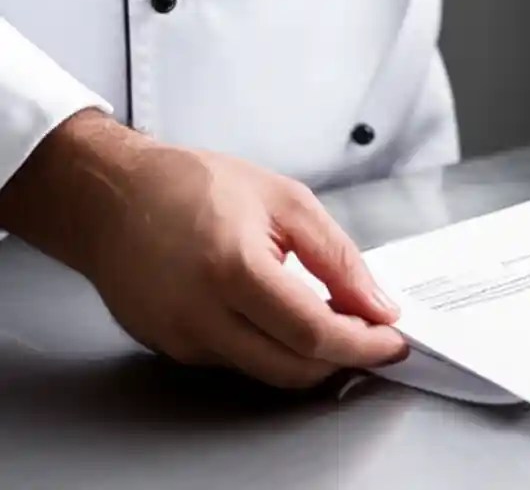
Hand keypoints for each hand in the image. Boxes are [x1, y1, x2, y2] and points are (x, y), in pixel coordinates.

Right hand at [0, 110, 406, 387]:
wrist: (110, 196)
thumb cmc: (189, 185)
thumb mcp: (285, 200)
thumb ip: (338, 257)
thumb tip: (376, 304)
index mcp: (232, 268)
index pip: (313, 332)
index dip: (362, 344)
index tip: (392, 340)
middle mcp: (200, 313)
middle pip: (293, 367)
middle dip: (344, 358)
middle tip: (372, 334)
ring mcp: (181, 338)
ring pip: (267, 372)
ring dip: (310, 356)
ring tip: (332, 319)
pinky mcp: (170, 348)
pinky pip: (237, 361)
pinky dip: (272, 347)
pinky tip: (282, 316)